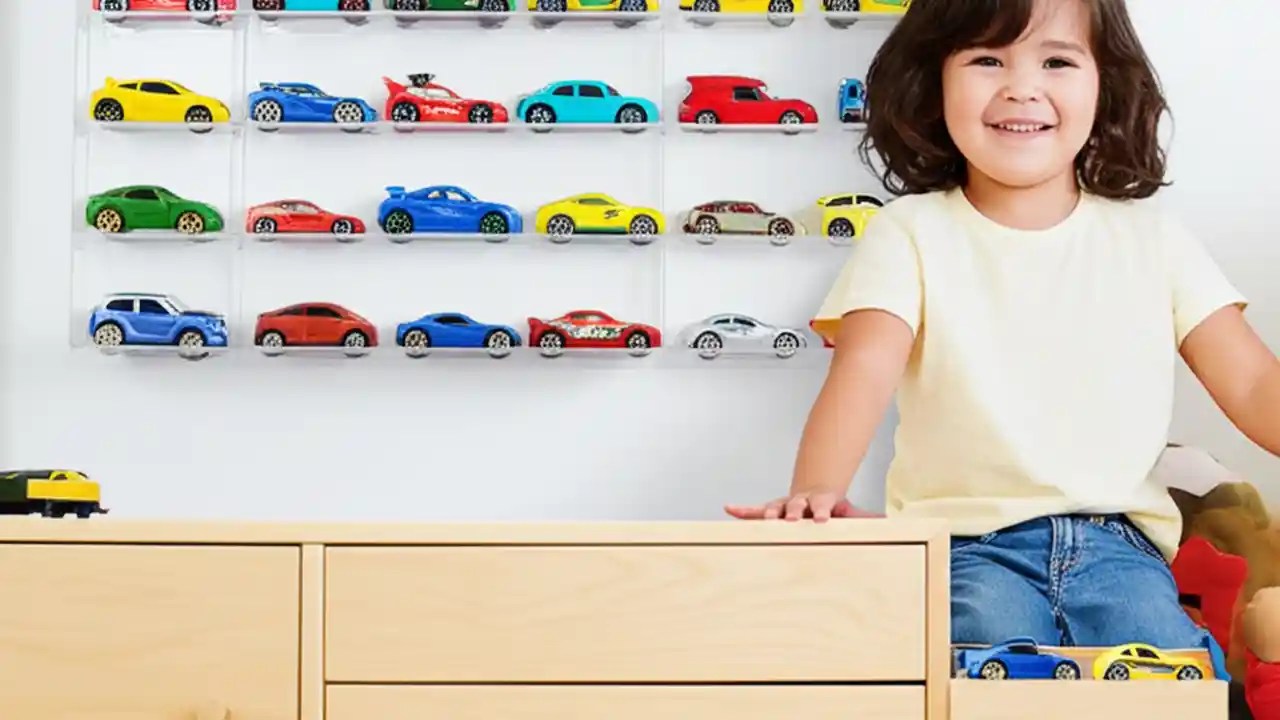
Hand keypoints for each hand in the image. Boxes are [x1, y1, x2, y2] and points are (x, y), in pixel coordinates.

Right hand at [724, 492, 881, 521]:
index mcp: (820, 502)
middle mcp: (799, 501)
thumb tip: (888, 521)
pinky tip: (729, 509)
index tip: (822, 519)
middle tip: (789, 519)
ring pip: (774, 508)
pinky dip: (742, 511)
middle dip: (792, 511)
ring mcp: (784, 506)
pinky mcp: (771, 512)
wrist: (815, 494)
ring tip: (765, 519)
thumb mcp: (853, 513)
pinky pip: (754, 512)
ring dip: (769, 514)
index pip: (822, 505)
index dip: (822, 510)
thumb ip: (867, 518)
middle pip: (795, 504)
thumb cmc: (833, 509)